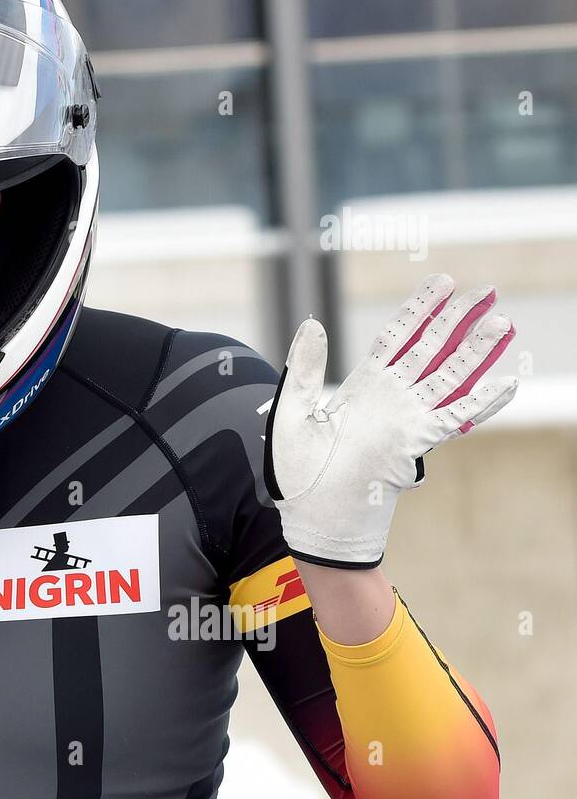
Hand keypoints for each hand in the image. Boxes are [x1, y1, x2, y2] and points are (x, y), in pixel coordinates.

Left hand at [265, 274, 517, 568]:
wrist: (312, 517)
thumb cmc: (299, 473)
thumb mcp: (292, 412)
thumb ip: (305, 368)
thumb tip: (312, 323)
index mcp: (362, 386)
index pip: (398, 337)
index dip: (419, 308)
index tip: (442, 281)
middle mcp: (390, 398)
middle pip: (431, 348)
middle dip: (458, 318)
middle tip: (487, 290)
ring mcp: (405, 419)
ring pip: (448, 375)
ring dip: (475, 350)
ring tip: (501, 321)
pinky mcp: (415, 443)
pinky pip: (454, 416)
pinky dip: (481, 401)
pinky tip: (506, 381)